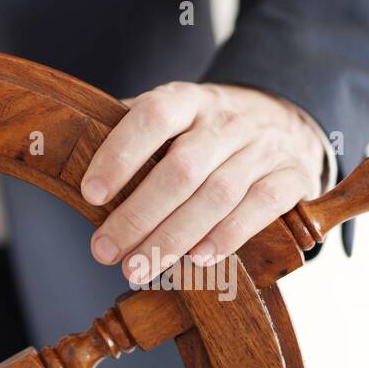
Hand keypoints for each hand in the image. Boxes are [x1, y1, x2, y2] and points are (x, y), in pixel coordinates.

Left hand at [80, 82, 324, 282]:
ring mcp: (263, 148)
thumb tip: (75, 149)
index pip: (151, 117)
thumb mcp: (173, 115)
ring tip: (139, 268)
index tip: (91, 194)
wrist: (286, 118)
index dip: (119, 154)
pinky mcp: (293, 177)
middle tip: (104, 251)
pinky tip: (196, 260)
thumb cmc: (208, 128)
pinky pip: (260, 208)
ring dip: (173, 237)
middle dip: (138, 215)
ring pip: (216, 195)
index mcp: (188, 100)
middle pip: (180, 169)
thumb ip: (130, 131)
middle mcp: (226, 121)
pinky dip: (227, 237)